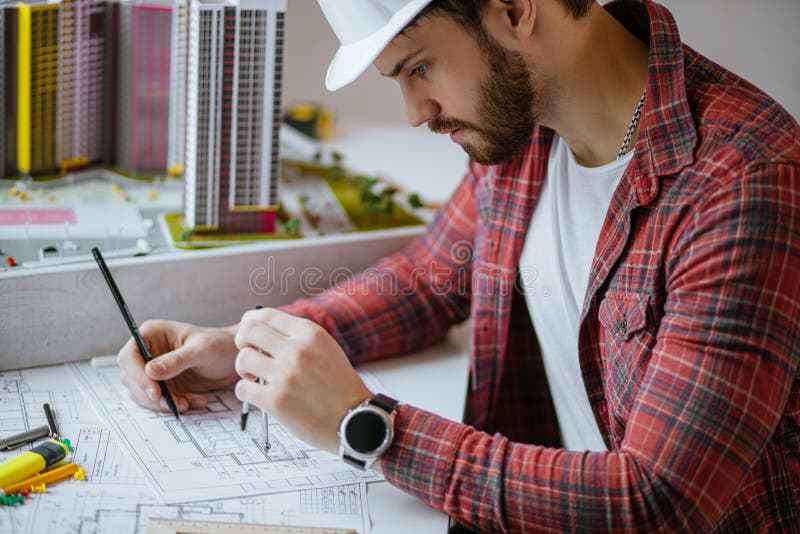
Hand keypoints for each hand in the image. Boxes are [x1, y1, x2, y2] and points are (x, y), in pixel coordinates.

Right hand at [118, 319, 238, 412]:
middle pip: (132, 379)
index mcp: (151, 334)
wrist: (233, 357)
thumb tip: (150, 371)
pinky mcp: (163, 386)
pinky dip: (175, 406)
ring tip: (190, 402)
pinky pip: (159, 402)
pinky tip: (195, 402)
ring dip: (165, 403)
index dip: (137, 376)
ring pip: (143, 394)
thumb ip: (176, 360)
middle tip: (177, 402)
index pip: (129, 356)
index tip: (155, 391)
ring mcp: (153, 371)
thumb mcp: (201, 350)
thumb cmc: (219, 344)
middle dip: (153, 395)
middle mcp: (148, 352)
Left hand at [234, 308, 371, 452]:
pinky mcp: (276, 400)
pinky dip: (247, 391)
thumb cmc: (340, 387)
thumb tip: (264, 328)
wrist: (355, 420)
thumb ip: (298, 337)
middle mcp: (297, 350)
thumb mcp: (326, 348)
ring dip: (244, 369)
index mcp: (310, 334)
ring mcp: (286, 375)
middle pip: (248, 332)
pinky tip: (259, 395)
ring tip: (256, 377)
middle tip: (251, 356)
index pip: (265, 315)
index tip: (250, 336)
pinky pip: (242, 388)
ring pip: (242, 359)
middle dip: (243, 343)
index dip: (250, 324)